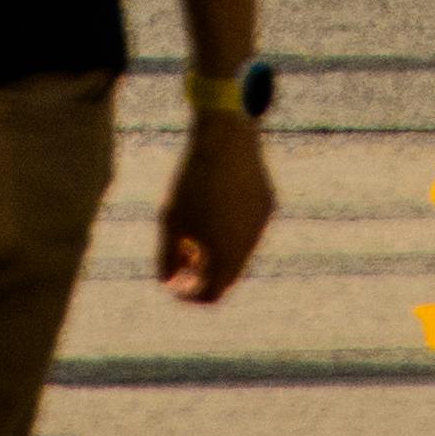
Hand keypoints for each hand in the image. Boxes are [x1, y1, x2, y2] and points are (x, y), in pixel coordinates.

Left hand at [157, 114, 273, 303]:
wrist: (224, 139)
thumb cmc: (192, 182)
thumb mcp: (171, 221)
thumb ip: (166, 258)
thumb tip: (168, 284)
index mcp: (226, 256)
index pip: (212, 294)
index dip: (193, 296)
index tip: (178, 286)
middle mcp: (250, 247)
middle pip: (228, 274)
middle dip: (207, 273)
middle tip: (185, 258)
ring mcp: (262, 226)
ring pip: (240, 250)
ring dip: (220, 250)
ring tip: (199, 223)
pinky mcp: (268, 205)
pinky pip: (250, 226)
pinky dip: (233, 227)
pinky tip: (218, 201)